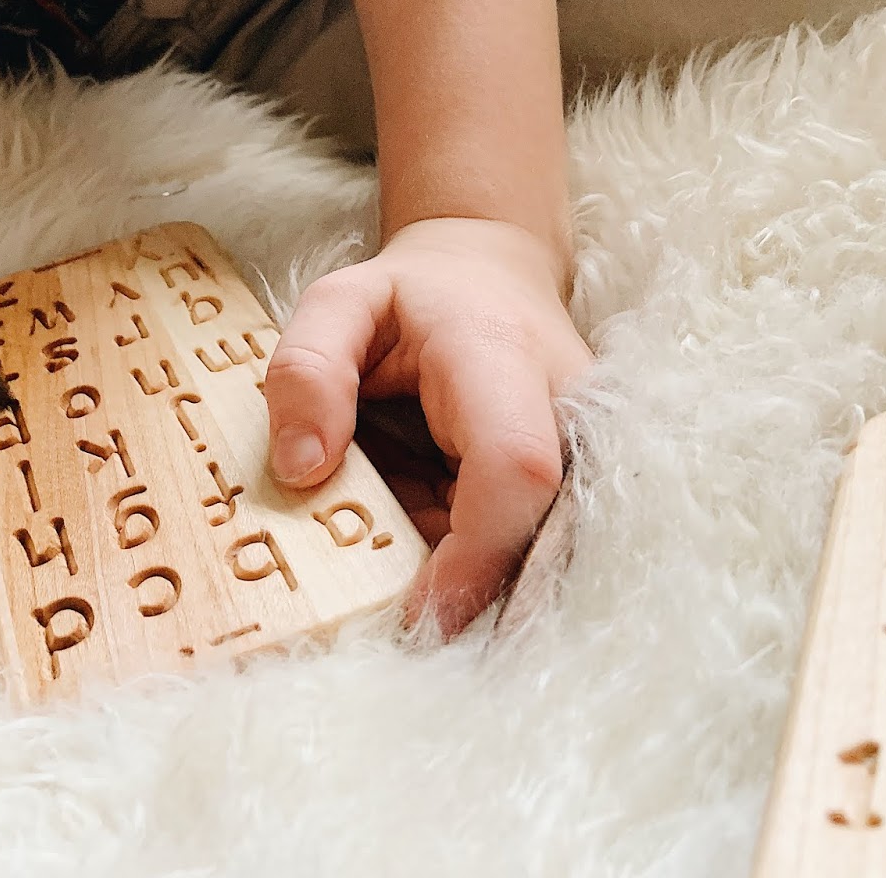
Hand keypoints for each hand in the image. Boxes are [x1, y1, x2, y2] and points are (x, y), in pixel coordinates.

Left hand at [263, 217, 590, 634]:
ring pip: (531, 552)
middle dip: (461, 585)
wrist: (492, 274)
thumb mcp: (340, 303)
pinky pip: (520, 546)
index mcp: (502, 358)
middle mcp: (566, 412)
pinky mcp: (572, 485)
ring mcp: (581, 454)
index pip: (514, 467)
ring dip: (455, 568)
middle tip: (381, 603)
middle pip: (536, 532)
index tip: (413, 610)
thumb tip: (304, 470)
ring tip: (385, 540)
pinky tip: (413, 523)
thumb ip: (307, 369)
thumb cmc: (412, 296)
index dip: (472, 555)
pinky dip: (459, 553)